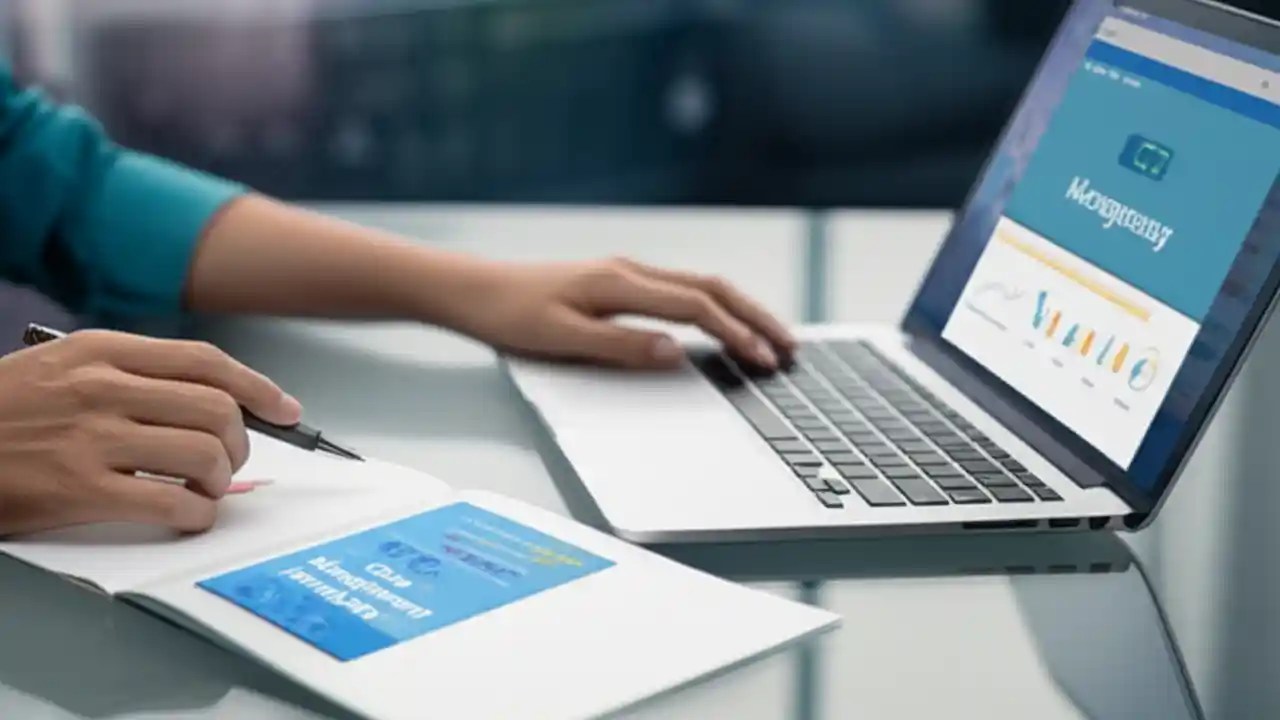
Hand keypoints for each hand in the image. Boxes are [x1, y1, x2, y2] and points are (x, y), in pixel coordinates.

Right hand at [0, 331, 299, 535]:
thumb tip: (214, 400)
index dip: (258, 387)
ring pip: (203, 453)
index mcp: (101, 350)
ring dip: (221, 480)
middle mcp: (101, 387)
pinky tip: (188, 516)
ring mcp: (90, 438)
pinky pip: (171, 503)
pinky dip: (196, 515)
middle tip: (230, 462)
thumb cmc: (4, 413)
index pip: (206, 362)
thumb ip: (133, 374)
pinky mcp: (77, 490)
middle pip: (216, 408)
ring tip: (206, 489)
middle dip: (242, 442)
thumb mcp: (62, 367)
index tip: (286, 409)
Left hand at [457, 257, 796, 369]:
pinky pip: (681, 289)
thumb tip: (676, 351)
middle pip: (712, 287)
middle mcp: (629, 271)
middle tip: (790, 347)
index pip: (696, 306)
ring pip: (701, 284)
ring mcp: (626, 273)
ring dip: (740, 310)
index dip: (735, 334)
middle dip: (756, 316)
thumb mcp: (561, 340)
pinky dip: (715, 306)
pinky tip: (722, 324)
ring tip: (771, 337)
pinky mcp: (619, 282)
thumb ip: (620, 346)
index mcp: (619, 283)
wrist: (474, 290)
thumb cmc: (510, 316)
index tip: (764, 360)